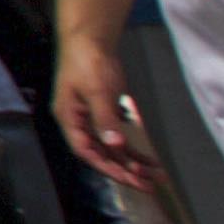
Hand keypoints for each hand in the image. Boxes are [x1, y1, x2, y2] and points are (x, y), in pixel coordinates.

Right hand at [48, 33, 162, 195]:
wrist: (90, 38)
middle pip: (100, 154)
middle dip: (124, 170)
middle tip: (148, 185)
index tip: (129, 178)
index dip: (106, 167)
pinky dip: (133, 150)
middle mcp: (79, 123)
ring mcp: (92, 119)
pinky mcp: (105, 113)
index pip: (85, 151)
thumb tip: (114, 145)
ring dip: (132, 163)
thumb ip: (105, 118)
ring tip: (155, 176)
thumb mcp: (97, 90)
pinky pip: (119, 138)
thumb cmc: (87, 62)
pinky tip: (149, 160)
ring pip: (111, 148)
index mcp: (69, 118)